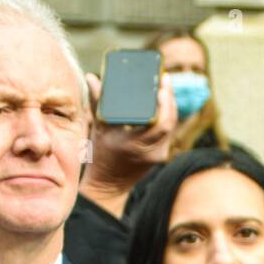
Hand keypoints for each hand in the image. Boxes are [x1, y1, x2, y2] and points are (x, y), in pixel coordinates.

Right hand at [81, 71, 176, 216]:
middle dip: (169, 98)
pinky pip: (168, 131)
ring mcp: (159, 154)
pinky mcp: (161, 154)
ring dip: (169, 105)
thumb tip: (91, 78)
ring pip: (171, 125)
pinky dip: (166, 115)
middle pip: (170, 121)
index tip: (162, 85)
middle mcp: (152, 151)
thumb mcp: (98, 129)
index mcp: (137, 144)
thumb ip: (97, 102)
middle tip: (164, 79)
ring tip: (165, 86)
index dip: (166, 103)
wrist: (109, 185)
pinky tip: (163, 101)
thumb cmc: (100, 157)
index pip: (162, 123)